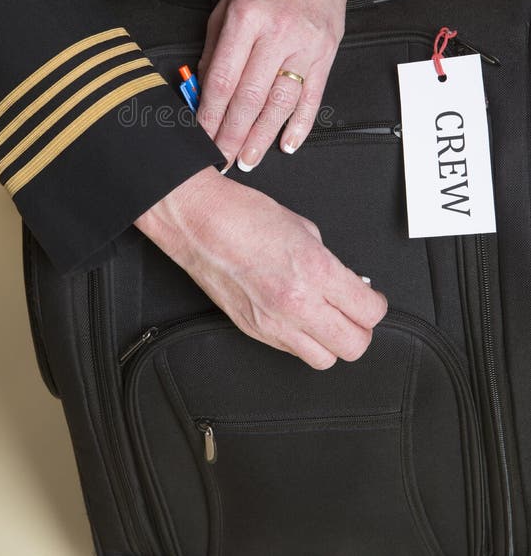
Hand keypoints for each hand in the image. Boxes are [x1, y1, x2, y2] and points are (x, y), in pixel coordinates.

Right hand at [135, 167, 387, 368]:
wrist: (199, 222)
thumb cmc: (244, 216)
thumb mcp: (304, 228)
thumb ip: (329, 261)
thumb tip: (344, 281)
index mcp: (316, 272)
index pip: (370, 312)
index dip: (376, 304)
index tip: (371, 298)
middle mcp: (296, 305)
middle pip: (353, 347)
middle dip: (361, 329)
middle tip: (355, 313)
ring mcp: (272, 323)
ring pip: (323, 359)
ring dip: (331, 341)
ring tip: (326, 319)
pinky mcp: (252, 330)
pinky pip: (290, 350)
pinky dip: (301, 339)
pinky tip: (296, 316)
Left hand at [197, 0, 381, 170]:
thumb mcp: (228, 3)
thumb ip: (214, 48)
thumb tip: (201, 91)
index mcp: (246, 18)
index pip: (223, 78)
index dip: (209, 114)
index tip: (199, 137)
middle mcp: (277, 32)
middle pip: (251, 96)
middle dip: (232, 134)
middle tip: (220, 159)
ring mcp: (306, 45)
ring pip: (281, 102)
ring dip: (262, 136)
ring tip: (247, 158)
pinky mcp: (327, 54)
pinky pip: (312, 97)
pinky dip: (301, 125)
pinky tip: (287, 144)